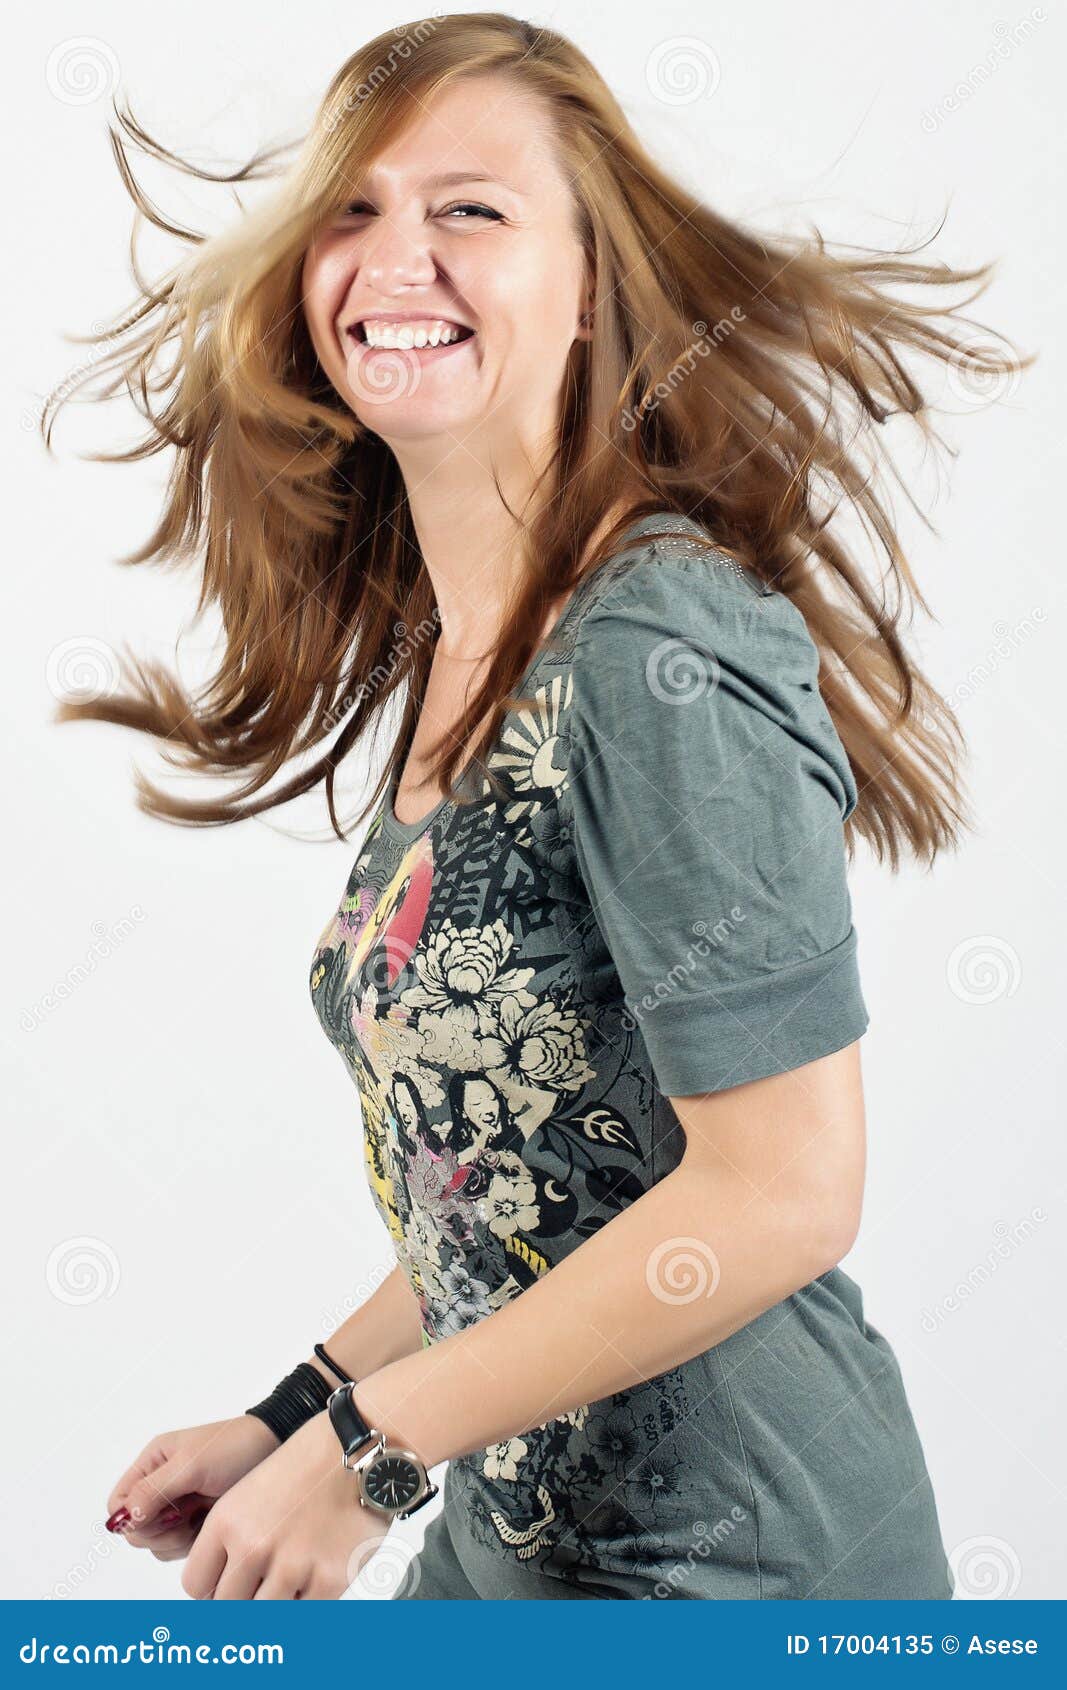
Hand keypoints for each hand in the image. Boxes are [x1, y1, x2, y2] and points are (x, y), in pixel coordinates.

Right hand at [106, 1416, 279, 1561]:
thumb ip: (154, 1489)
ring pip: (158, 1545)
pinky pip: (182, 1549)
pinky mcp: (198, 1525)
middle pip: (136, 1531)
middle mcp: (160, 1486)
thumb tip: (123, 1518)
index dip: (132, 1518)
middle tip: (188, 1516)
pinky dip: (195, 1544)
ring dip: (179, 1540)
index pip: (118, 1504)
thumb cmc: (235, 1448)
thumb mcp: (192, 1464)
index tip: (162, 1513)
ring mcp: (179, 1508)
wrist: (277, 1449)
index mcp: (152, 1463)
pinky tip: (212, 1524)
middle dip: (160, 1531)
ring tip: (203, 1516)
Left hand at [181, 1413, 389, 1598]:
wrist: (357, 1449)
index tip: (226, 1584)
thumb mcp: (249, 1495)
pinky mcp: (330, 1579)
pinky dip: (309, 1598)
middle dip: (244, 1598)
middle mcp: (254, 1546)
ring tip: (294, 1568)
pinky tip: (318, 1566)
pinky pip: (305, 1613)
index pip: (196, 1586)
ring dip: (277, 1599)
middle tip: (264, 1580)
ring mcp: (292, 1566)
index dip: (212, 1588)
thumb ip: (230, 1542)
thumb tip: (218, 1596)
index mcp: (227, 1522)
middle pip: (227, 1607)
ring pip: (265, 1615)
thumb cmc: (305, 1467)